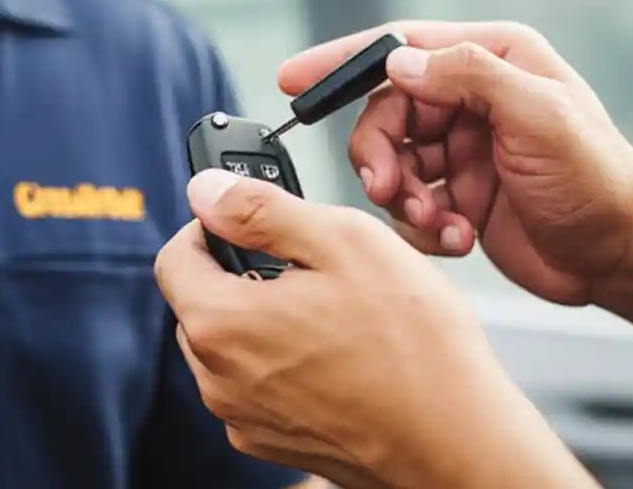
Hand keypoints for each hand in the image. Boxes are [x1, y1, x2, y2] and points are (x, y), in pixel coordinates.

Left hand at [154, 170, 595, 488]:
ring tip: (333, 311)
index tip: (245, 220)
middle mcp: (219, 378)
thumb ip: (262, 209)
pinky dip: (283, 363)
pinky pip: (257, 385)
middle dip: (240, 274)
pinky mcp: (272, 443)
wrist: (458, 443)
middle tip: (306, 264)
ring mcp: (244, 417)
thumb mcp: (343, 243)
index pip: (174, 257)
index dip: (208, 226)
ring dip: (264, 319)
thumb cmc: (413, 348)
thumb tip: (208, 189)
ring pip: (230, 345)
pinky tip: (339, 353)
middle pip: (200, 302)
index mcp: (221, 323)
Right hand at [279, 21, 632, 305]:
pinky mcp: (458, 194)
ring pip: (391, 163)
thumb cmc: (600, 179)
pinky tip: (458, 237)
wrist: (622, 256)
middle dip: (379, 155)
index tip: (294, 78)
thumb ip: (466, 76)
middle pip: (385, 113)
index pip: (400, 46)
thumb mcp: (538, 114)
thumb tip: (398, 62)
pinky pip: (409, 203)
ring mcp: (463, 148)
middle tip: (388, 188)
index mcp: (492, 60)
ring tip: (436, 221)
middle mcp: (472, 98)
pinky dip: (423, 225)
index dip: (341, 61)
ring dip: (404, 197)